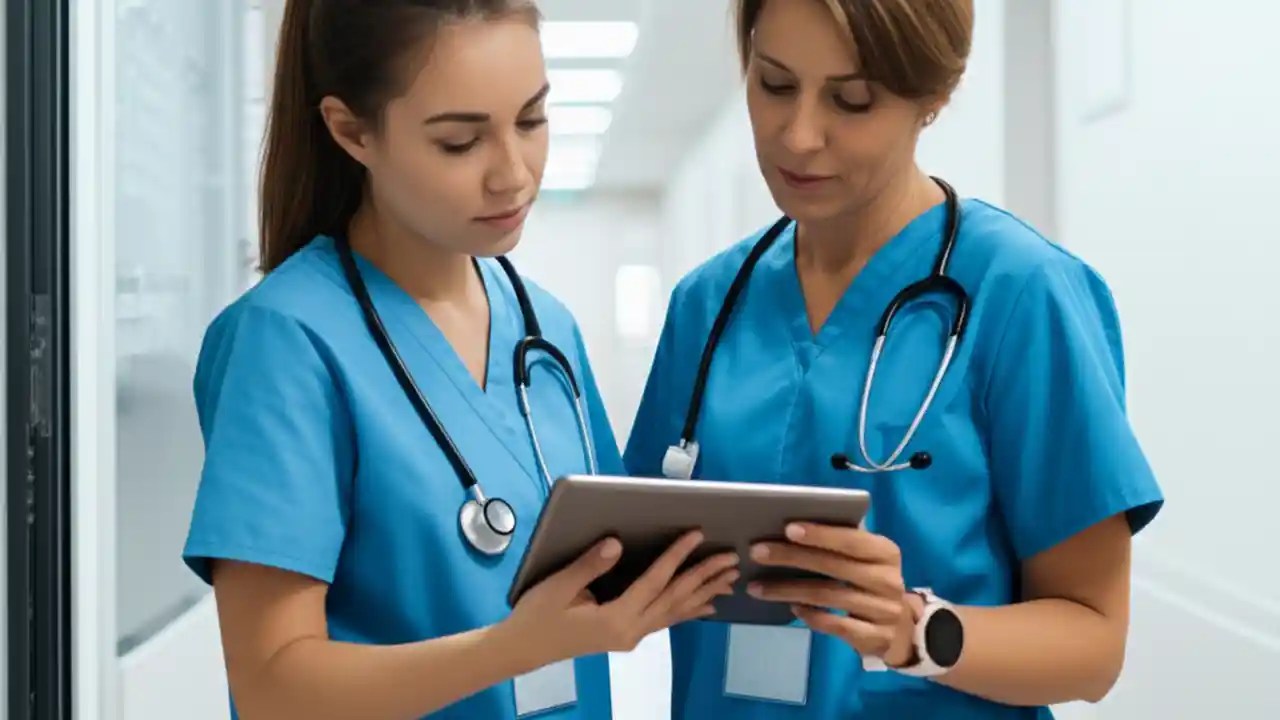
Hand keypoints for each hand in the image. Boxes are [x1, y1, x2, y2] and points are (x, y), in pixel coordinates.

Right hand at [504, 531, 738, 665]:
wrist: (524, 649)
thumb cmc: (537, 616)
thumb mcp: (558, 587)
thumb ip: (589, 565)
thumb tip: (617, 543)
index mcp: (615, 619)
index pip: (654, 582)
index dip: (676, 556)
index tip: (696, 534)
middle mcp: (630, 631)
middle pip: (675, 598)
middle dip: (704, 576)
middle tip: (731, 557)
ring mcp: (631, 636)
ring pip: (676, 611)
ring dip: (704, 592)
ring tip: (729, 578)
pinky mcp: (626, 636)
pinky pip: (666, 621)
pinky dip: (690, 610)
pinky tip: (707, 605)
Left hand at [746, 523, 916, 665]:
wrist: (899, 626)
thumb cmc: (869, 580)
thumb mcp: (866, 558)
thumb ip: (840, 543)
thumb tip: (790, 529)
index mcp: (886, 552)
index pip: (851, 540)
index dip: (820, 534)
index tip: (788, 528)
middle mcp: (888, 580)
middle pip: (833, 566)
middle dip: (791, 557)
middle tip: (757, 553)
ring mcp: (883, 611)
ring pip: (827, 596)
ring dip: (787, 590)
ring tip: (756, 587)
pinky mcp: (875, 638)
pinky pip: (835, 624)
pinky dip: (810, 615)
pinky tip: (791, 608)